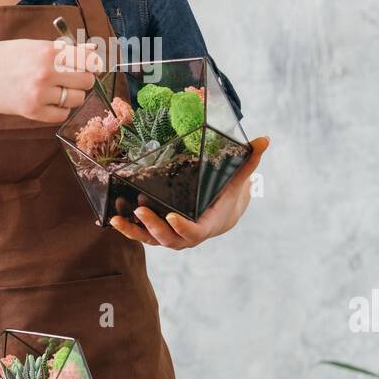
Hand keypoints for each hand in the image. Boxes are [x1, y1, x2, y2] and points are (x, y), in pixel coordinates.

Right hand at [0, 38, 102, 122]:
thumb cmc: (4, 57)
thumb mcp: (33, 46)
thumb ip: (63, 49)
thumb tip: (92, 49)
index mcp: (48, 52)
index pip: (89, 60)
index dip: (92, 64)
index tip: (88, 66)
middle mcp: (46, 72)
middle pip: (87, 81)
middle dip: (82, 80)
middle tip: (70, 79)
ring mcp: (39, 94)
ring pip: (76, 99)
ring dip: (71, 96)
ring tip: (57, 90)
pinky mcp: (32, 111)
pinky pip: (61, 115)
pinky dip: (59, 110)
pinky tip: (48, 102)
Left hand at [109, 136, 268, 248]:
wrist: (218, 215)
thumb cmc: (226, 195)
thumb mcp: (237, 179)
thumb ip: (249, 162)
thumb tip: (265, 139)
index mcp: (206, 224)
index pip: (194, 231)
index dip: (183, 227)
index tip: (172, 218)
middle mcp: (186, 235)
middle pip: (169, 238)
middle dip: (154, 226)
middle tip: (140, 208)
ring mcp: (170, 236)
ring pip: (150, 239)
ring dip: (134, 230)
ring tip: (118, 218)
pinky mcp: (157, 232)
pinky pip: (141, 234)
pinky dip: (128, 228)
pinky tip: (113, 217)